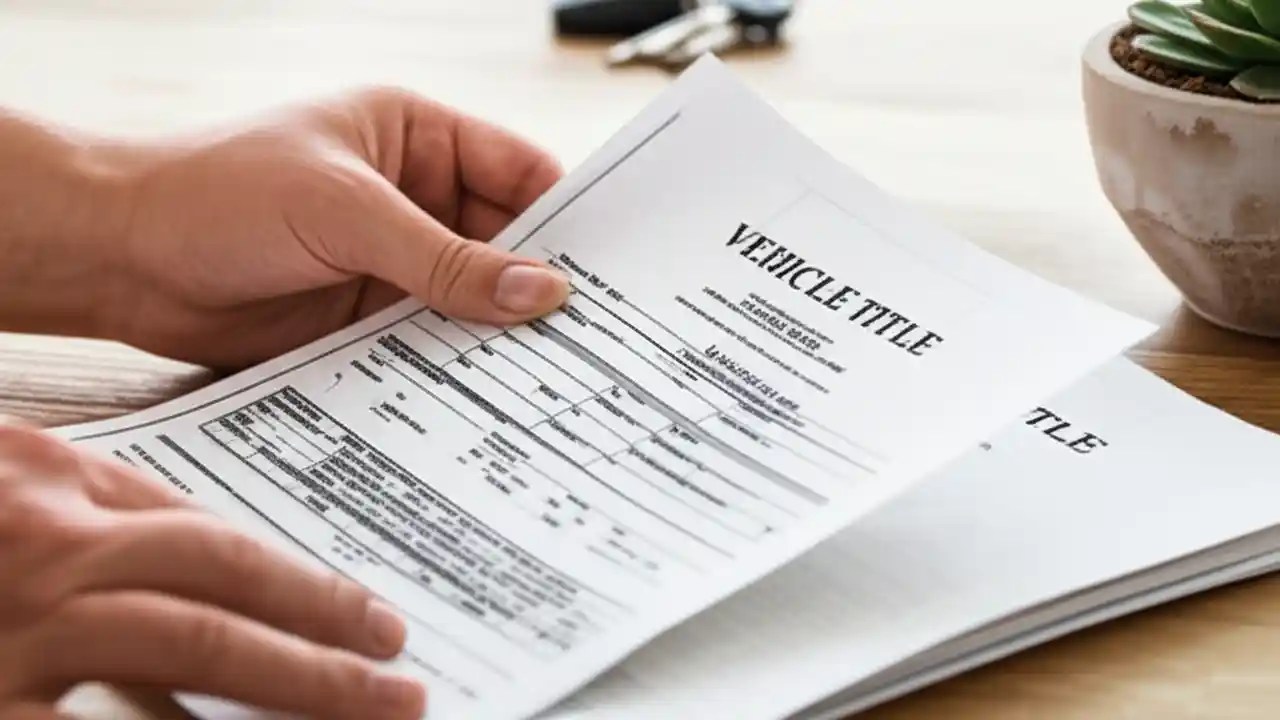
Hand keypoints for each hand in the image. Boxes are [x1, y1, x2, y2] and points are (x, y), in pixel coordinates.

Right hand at [0, 418, 425, 719]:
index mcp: (55, 478)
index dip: (301, 579)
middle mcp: (51, 542)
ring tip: (371, 715)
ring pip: (193, 647)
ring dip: (296, 683)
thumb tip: (189, 558)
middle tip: (399, 664)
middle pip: (225, 577)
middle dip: (325, 621)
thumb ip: (85, 513)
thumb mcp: (4, 489)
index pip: (209, 528)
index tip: (367, 615)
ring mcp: (18, 620)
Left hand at [97, 86, 567, 367]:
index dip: (568, 217)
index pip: (519, 171)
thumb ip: (447, 260)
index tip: (612, 269)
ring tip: (553, 373)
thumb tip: (542, 291)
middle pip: (503, 242)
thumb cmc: (221, 192)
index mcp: (418, 136)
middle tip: (593, 335)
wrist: (121, 257)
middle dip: (538, 286)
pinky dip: (455, 366)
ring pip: (470, 299)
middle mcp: (414, 196)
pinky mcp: (367, 316)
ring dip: (498, 333)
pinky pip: (429, 340)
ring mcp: (391, 260)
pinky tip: (488, 392)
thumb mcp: (347, 213)